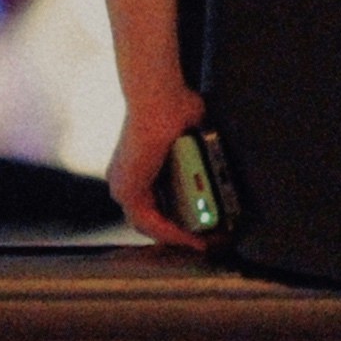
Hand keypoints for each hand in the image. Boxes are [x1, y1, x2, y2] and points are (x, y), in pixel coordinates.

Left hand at [109, 83, 217, 258]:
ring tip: (204, 242)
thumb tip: (217, 149)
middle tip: (205, 241)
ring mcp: (123, 186)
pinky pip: (151, 224)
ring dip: (180, 236)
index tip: (198, 230)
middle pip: (152, 220)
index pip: (153, 206)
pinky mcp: (128, 190)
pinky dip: (173, 233)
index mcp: (136, 169)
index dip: (175, 222)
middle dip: (180, 234)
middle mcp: (124, 180)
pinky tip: (192, 239)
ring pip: (151, 225)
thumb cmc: (175, 106)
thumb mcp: (192, 132)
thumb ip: (201, 146)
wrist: (160, 98)